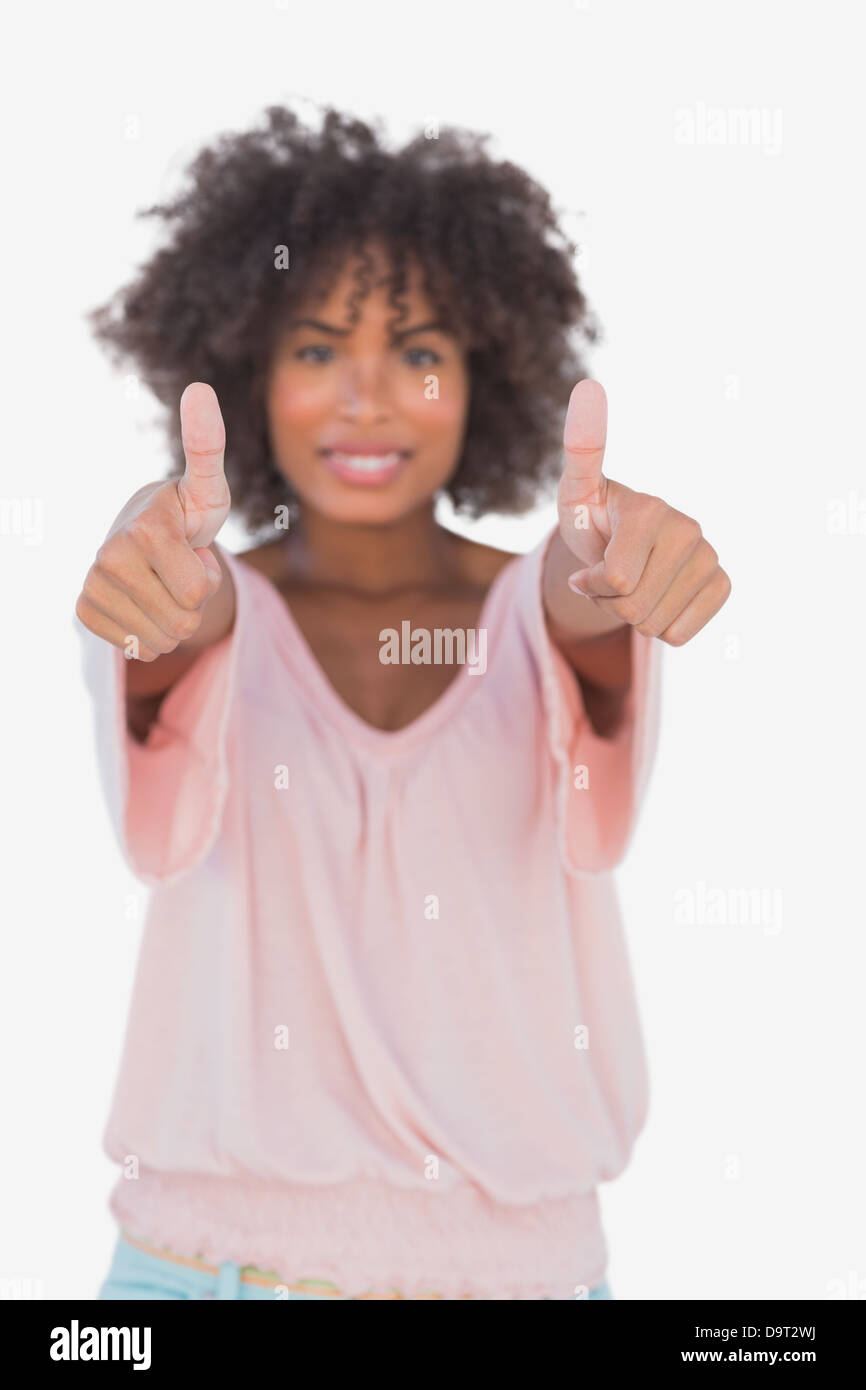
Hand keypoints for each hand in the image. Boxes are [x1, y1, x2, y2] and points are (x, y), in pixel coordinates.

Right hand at [75, 383, 231, 660]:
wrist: (143, 539)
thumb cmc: (185, 516)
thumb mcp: (208, 491)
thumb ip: (208, 448)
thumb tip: (201, 388)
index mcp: (145, 528)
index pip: (197, 593)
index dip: (206, 577)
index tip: (190, 547)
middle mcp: (109, 555)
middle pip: (182, 622)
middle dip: (192, 602)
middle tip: (179, 569)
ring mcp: (92, 584)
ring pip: (162, 640)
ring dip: (173, 619)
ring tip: (163, 583)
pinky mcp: (83, 610)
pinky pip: (137, 648)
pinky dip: (148, 633)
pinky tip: (142, 601)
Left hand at [556, 380, 730, 645]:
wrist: (618, 547)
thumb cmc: (592, 519)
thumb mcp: (575, 492)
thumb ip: (580, 449)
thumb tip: (588, 385)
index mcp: (651, 509)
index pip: (615, 581)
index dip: (592, 585)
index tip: (588, 566)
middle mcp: (689, 528)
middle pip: (634, 608)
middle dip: (611, 603)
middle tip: (610, 576)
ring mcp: (710, 556)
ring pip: (655, 627)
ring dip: (633, 617)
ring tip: (631, 583)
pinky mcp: (721, 583)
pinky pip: (680, 635)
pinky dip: (660, 627)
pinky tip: (657, 597)